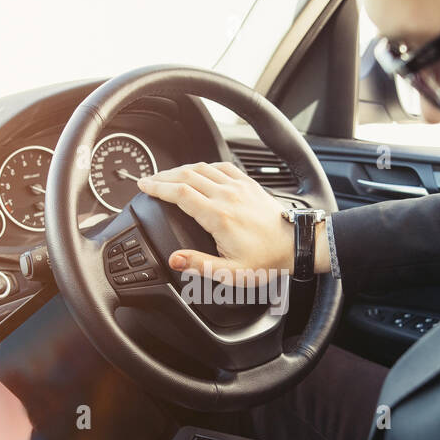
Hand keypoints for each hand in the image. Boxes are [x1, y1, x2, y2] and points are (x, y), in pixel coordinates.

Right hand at [138, 161, 323, 275]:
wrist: (295, 245)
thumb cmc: (266, 260)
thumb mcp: (231, 273)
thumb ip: (200, 265)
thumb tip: (175, 259)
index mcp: (219, 217)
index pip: (180, 194)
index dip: (158, 187)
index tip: (144, 186)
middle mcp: (227, 196)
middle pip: (186, 176)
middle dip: (163, 176)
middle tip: (148, 180)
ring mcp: (238, 187)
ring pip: (202, 168)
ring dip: (180, 170)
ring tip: (166, 176)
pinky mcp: (248, 184)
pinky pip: (221, 167)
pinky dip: (204, 166)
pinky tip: (197, 171)